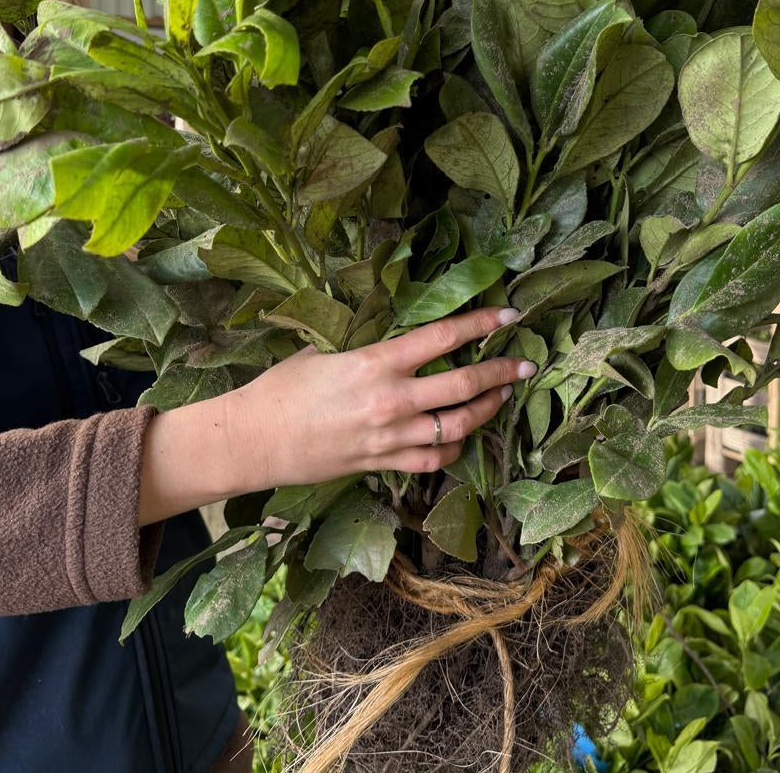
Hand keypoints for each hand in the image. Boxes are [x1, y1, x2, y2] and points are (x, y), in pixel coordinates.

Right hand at [226, 306, 535, 491]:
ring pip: (458, 425)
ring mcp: (390, 436)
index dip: (480, 324)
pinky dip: (455, 446)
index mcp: (375, 361)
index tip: (508, 315)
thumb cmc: (281, 388)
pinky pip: (434, 458)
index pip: (442, 336)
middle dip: (501, 371)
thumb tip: (395, 330)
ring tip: (502, 394)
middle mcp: (391, 399)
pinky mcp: (383, 464)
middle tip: (526, 362)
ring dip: (487, 408)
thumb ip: (365, 344)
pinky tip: (463, 435)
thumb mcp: (323, 350)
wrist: (253, 441)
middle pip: (463, 383)